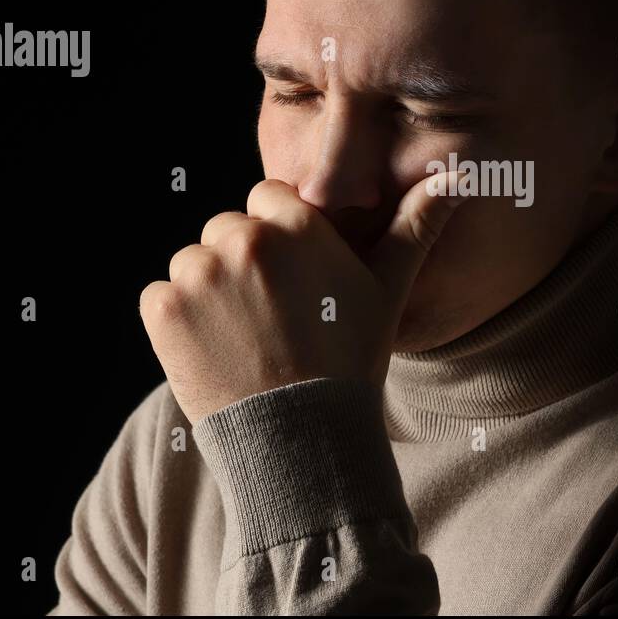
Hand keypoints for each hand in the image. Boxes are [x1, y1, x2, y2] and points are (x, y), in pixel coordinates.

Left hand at [139, 172, 465, 423]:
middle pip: (227, 230)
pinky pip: (160, 296)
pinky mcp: (164, 309)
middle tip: (271, 318)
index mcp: (297, 223)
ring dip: (208, 293)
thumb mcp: (388, 290)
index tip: (293, 284)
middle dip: (241, 265)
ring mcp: (199, 273)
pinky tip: (215, 351)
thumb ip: (416, 226)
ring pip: (193, 262)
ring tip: (245, 339)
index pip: (267, 199)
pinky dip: (177, 322)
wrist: (301, 439)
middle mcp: (245, 238)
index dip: (279, 240)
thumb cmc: (350, 361)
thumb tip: (457, 179)